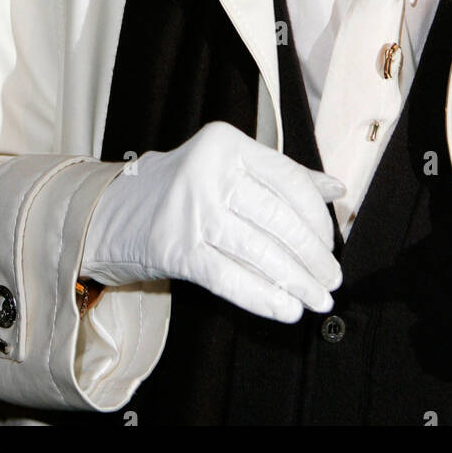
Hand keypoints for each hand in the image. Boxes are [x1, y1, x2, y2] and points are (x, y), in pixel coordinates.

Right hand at [82, 121, 344, 322]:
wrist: (115, 210)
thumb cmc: (185, 186)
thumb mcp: (230, 165)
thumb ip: (283, 175)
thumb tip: (336, 188)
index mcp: (227, 143)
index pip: (288, 180)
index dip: (317, 217)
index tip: (330, 244)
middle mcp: (209, 172)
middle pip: (278, 218)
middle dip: (312, 256)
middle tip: (331, 280)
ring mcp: (191, 211)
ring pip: (259, 251)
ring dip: (296, 282)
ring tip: (316, 299)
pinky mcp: (176, 249)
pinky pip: (230, 278)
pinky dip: (263, 297)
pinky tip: (286, 309)